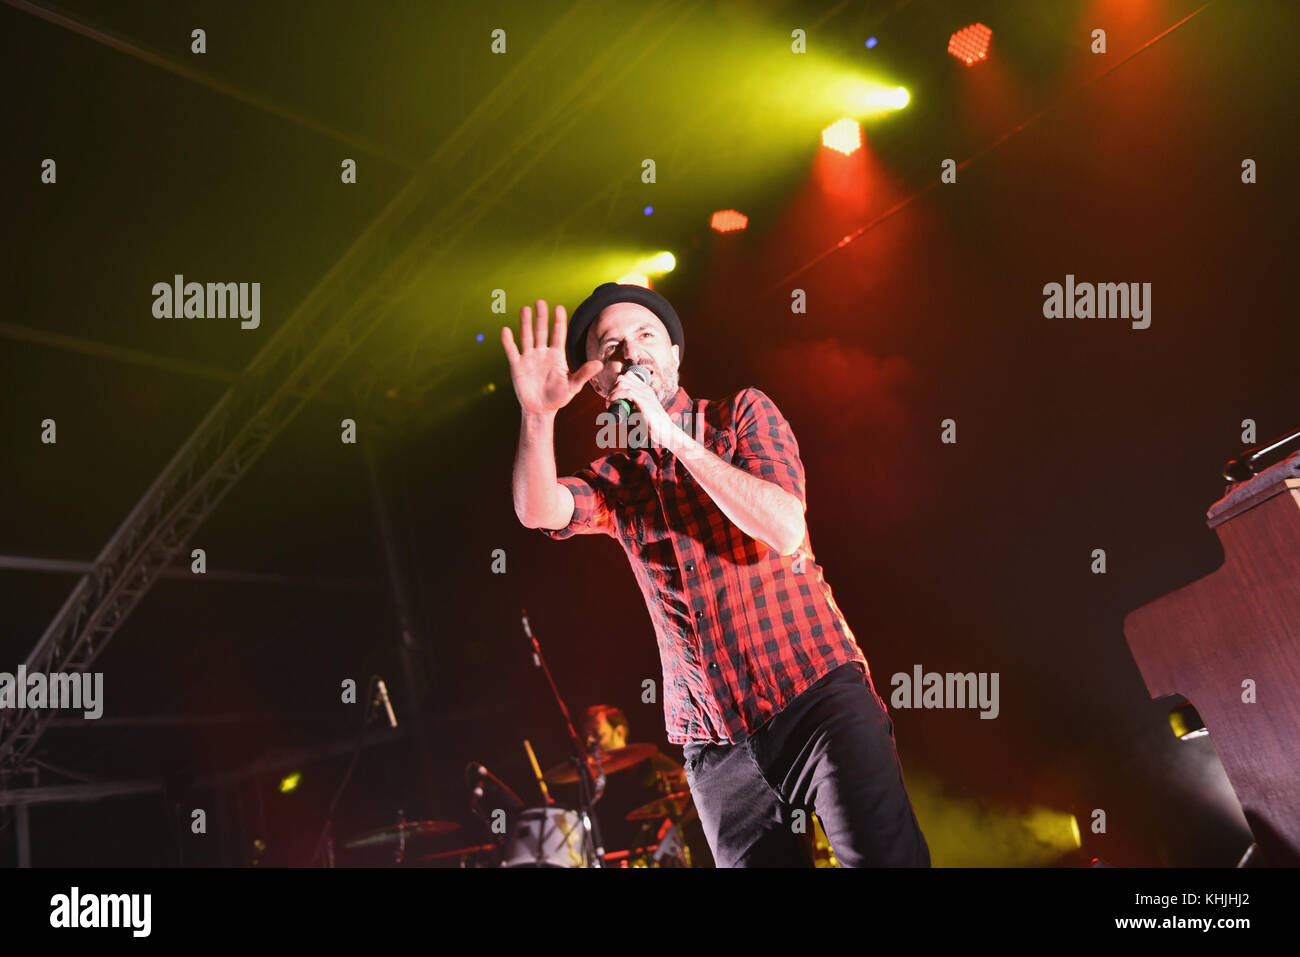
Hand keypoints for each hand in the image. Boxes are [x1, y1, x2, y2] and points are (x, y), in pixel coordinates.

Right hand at [501, 300, 603, 415]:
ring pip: (527, 337)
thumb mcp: (573, 387)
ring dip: (525, 323)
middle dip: (541, 317)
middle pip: (542, 331)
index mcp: (557, 355)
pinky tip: (506, 330)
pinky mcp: (517, 366)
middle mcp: (543, 353)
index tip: (559, 307)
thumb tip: (600, 364)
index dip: (559, 321)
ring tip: (525, 309)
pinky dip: (508, 341)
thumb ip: (584, 374)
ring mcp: (529, 358)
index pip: (559, 334)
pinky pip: (512, 351)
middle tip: (540, 302)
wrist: (541, 410)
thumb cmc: (558, 398)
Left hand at [606, 369, 680, 449]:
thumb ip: (631, 409)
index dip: (616, 386)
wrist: (665, 432)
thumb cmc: (652, 426)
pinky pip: (627, 392)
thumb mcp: (639, 414)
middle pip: (622, 378)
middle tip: (609, 401)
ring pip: (622, 383)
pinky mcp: (644, 400)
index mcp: (644, 390)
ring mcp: (645, 393)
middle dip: (612, 389)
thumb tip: (617, 411)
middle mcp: (645, 389)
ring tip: (609, 403)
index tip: (611, 398)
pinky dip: (616, 396)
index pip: (627, 377)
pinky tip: (613, 404)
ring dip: (612, 392)